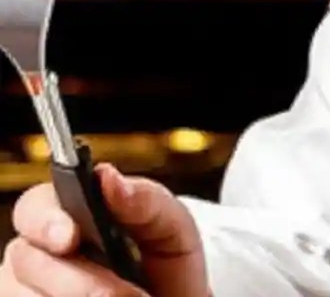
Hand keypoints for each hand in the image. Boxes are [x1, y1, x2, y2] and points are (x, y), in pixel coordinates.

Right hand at [1, 164, 208, 295]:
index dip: (46, 220)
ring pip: (27, 295)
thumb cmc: (168, 260)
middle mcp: (41, 250)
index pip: (34, 207)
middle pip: (27, 259)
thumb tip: (107, 176)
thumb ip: (145, 199)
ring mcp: (32, 287)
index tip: (69, 237)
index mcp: (68, 213)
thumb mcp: (171, 226)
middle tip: (116, 293)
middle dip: (74, 279)